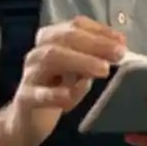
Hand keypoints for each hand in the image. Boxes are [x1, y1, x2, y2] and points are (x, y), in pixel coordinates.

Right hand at [6, 16, 125, 145]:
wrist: (27, 120)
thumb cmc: (56, 89)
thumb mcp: (78, 71)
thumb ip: (94, 59)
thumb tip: (119, 49)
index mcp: (51, 40)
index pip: (75, 26)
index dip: (99, 30)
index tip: (122, 41)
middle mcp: (38, 52)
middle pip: (64, 38)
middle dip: (94, 43)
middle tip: (118, 54)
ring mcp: (30, 74)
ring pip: (51, 58)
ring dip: (80, 61)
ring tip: (103, 69)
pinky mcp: (25, 98)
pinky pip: (39, 93)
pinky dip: (56, 93)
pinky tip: (70, 96)